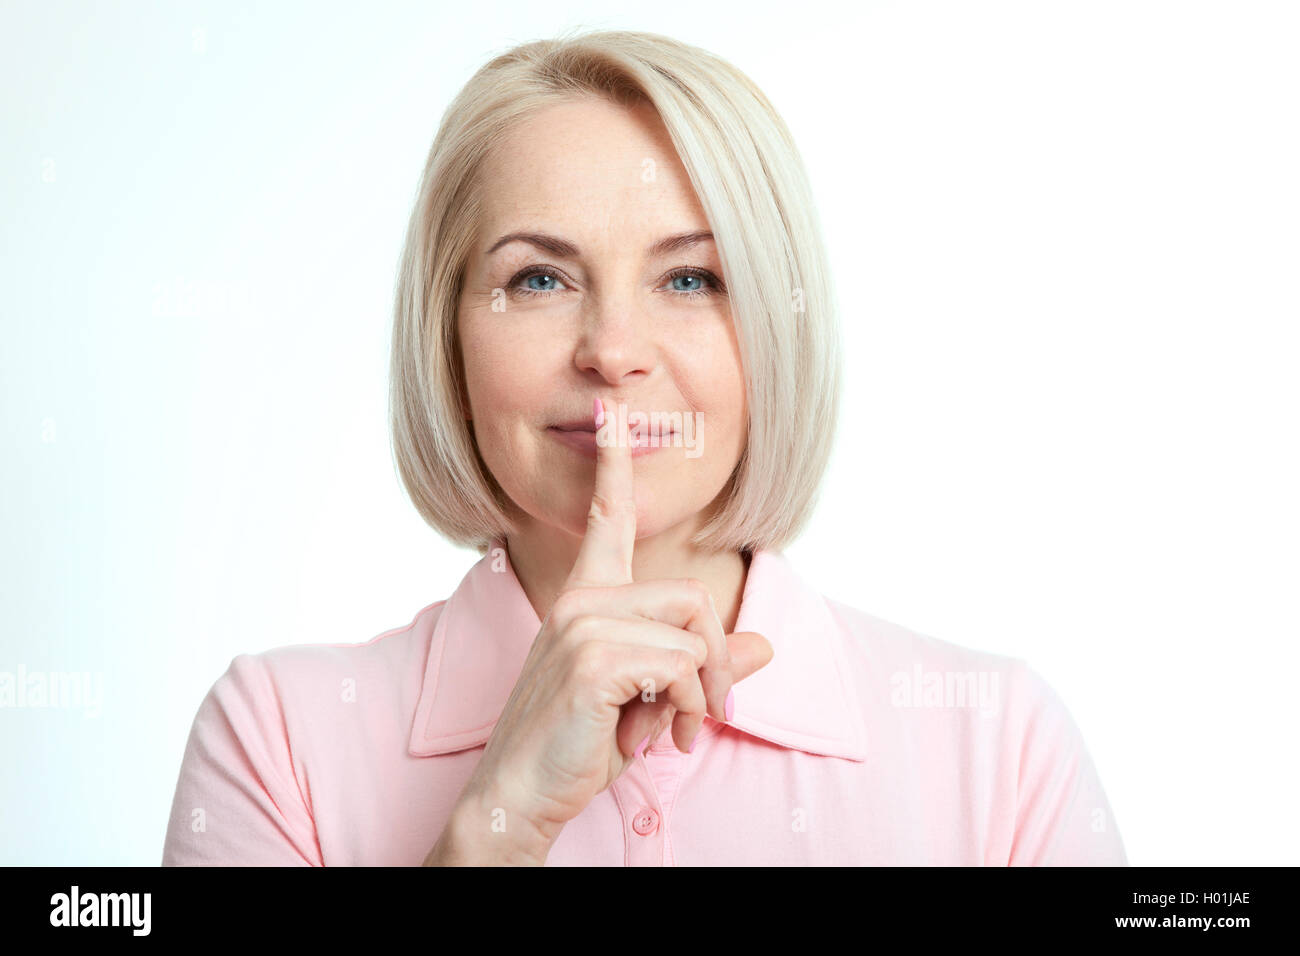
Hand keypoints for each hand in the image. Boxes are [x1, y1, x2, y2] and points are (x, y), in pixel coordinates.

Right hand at [449, 397, 773, 858]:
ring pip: (691, 631)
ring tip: (674, 732)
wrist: (519, 795)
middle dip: (713, 661)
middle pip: (691, 597)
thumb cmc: (576, 747)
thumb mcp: (649, 703)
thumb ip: (699, 667)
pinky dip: (685, 707)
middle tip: (703, 714)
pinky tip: (653, 736)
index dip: (614, 467)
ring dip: (699, 694)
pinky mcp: (590, 658)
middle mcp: (581, 601)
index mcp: (587, 600)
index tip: (613, 414)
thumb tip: (763, 646)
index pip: (606, 521)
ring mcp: (582, 624)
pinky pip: (680, 666)